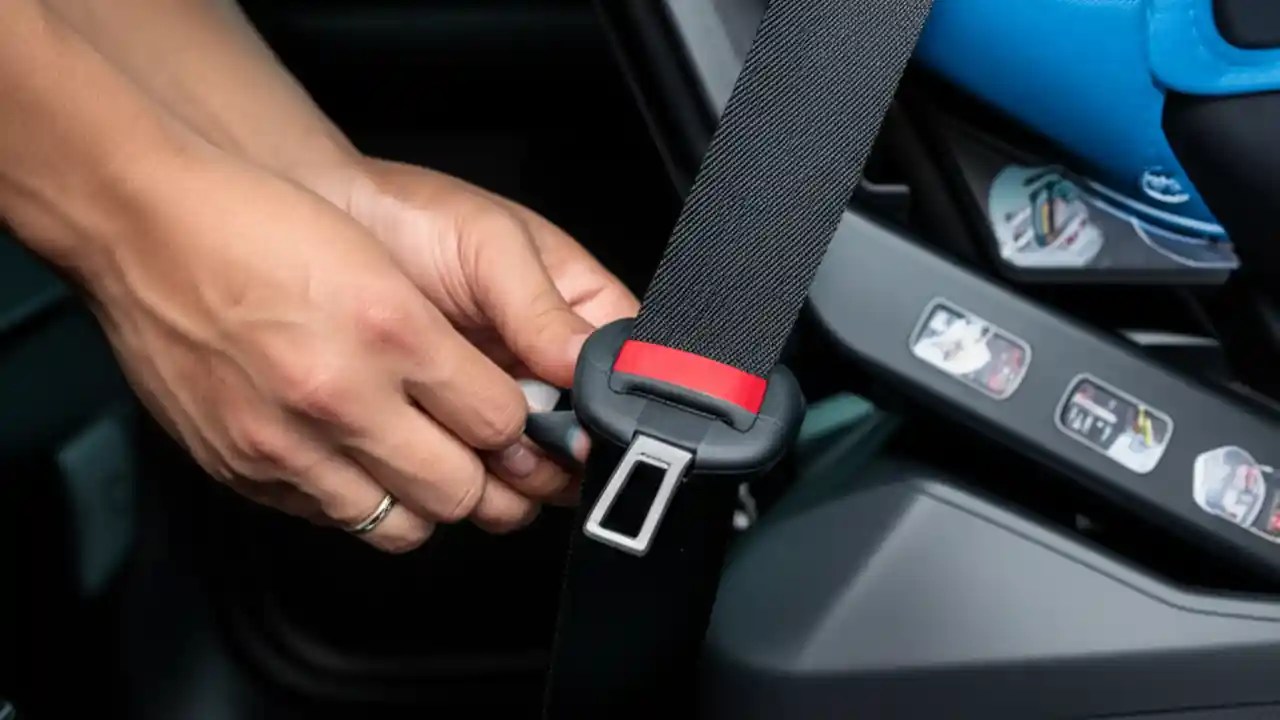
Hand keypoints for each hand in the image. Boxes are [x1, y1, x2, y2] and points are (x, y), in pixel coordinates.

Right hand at [81, 150, 558, 550]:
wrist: (148, 225)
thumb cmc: (270, 228)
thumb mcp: (385, 266)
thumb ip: (453, 341)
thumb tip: (509, 407)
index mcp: (390, 332)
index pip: (500, 422)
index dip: (521, 425)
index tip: (518, 416)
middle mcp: (339, 396)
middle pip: (460, 491)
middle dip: (486, 478)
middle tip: (483, 452)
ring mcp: (285, 442)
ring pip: (401, 525)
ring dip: (425, 501)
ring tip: (423, 461)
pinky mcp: (242, 468)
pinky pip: (330, 519)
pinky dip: (359, 500)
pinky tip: (357, 459)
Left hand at [337, 159, 638, 527]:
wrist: (326, 230)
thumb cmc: (413, 218)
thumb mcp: (490, 244)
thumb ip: (539, 306)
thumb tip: (587, 365)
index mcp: (583, 316)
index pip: (629, 378)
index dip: (612, 410)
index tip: (576, 422)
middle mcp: (553, 371)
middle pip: (589, 445)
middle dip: (559, 454)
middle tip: (518, 436)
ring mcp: (505, 410)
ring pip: (539, 480)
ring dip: (517, 479)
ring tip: (480, 446)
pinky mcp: (455, 438)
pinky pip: (483, 485)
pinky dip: (471, 485)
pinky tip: (445, 453)